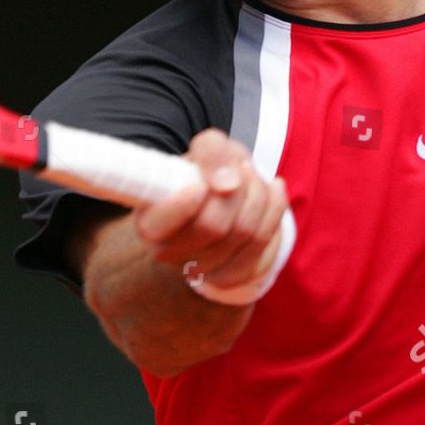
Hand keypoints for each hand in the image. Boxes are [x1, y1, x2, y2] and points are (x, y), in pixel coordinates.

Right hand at [132, 128, 288, 292]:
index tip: (201, 185)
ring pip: (245, 236)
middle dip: (241, 188)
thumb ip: (211, 152)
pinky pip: (263, 254)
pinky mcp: (230, 277)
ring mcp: (200, 269)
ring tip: (256, 178)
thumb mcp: (208, 146)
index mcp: (150, 220)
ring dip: (260, 197)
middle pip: (214, 226)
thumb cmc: (209, 169)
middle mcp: (169, 251)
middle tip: (244, 168)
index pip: (160, 225)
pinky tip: (272, 196)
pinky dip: (274, 217)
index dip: (182, 206)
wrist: (225, 191)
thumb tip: (227, 185)